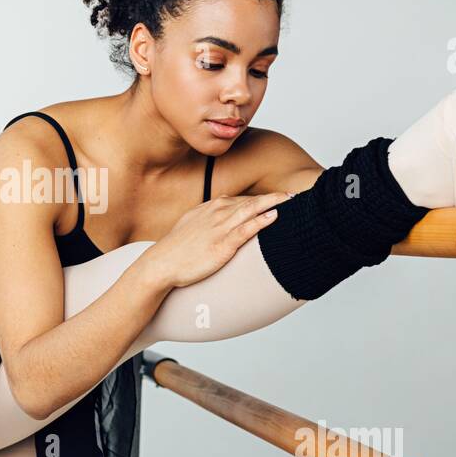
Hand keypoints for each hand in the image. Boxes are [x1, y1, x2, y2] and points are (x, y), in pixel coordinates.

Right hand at [142, 192, 291, 288]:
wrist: (163, 262)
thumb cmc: (176, 249)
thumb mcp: (192, 226)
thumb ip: (207, 220)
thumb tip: (219, 222)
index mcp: (210, 208)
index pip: (240, 199)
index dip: (259, 198)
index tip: (275, 198)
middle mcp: (217, 212)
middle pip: (251, 201)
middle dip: (272, 197)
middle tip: (292, 194)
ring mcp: (221, 227)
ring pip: (252, 210)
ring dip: (273, 203)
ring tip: (290, 200)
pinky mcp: (223, 243)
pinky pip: (247, 228)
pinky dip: (262, 220)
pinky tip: (275, 215)